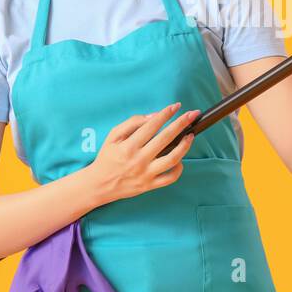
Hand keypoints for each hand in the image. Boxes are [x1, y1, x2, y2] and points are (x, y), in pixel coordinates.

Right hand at [86, 103, 200, 205]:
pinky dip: (179, 169)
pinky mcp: (150, 185)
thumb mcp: (113, 136)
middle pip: (166, 138)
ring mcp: (146, 174)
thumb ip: (132, 123)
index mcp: (129, 146)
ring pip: (172, 159)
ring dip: (185, 145)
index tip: (176, 106)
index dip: (166, 114)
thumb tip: (154, 116)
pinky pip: (170, 178)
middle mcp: (139, 159)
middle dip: (181, 123)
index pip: (152, 126)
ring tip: (191, 135)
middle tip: (192, 114)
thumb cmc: (107, 157)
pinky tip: (181, 159)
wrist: (99, 184)